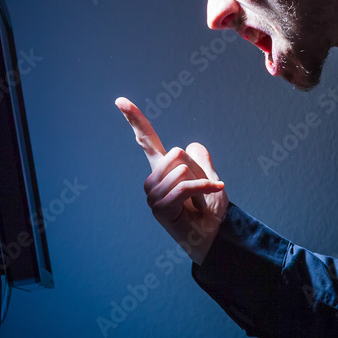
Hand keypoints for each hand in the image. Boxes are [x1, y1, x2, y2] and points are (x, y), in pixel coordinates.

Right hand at [115, 97, 228, 264]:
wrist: (217, 237)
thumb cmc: (213, 212)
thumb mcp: (212, 177)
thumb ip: (202, 160)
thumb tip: (192, 145)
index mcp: (163, 170)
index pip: (146, 140)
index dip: (135, 119)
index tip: (120, 100)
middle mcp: (153, 181)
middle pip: (176, 153)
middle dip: (198, 169)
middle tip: (203, 190)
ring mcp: (154, 196)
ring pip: (182, 170)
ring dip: (202, 184)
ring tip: (201, 203)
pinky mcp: (159, 209)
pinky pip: (185, 186)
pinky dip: (203, 189)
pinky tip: (212, 195)